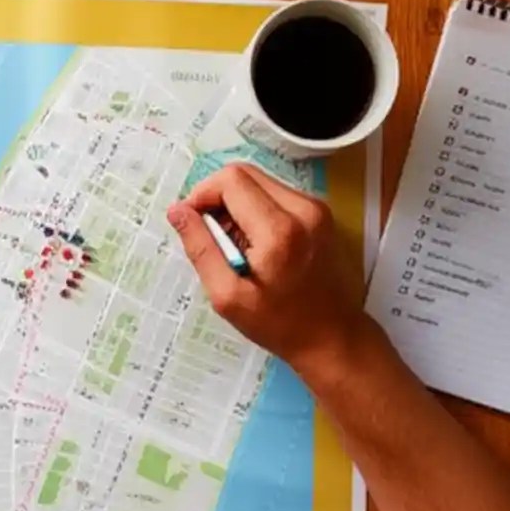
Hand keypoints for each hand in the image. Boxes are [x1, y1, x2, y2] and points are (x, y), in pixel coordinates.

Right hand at [166, 163, 366, 370]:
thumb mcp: (228, 296)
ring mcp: (316, 208)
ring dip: (236, 204)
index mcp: (280, 229)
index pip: (230, 180)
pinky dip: (255, 210)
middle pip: (244, 174)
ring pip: (259, 182)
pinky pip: (275, 194)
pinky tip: (254, 243)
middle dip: (217, 197)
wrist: (332, 336)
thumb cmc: (279, 324)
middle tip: (212, 235)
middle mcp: (303, 208)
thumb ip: (200, 248)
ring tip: (234, 244)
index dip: (202, 195)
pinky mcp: (319, 213)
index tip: (193, 223)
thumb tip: (177, 212)